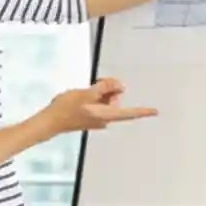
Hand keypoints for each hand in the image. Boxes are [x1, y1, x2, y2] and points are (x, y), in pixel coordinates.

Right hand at [36, 77, 157, 135]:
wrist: (50, 121)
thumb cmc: (66, 109)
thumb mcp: (87, 93)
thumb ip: (106, 88)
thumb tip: (121, 86)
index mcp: (106, 115)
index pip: (129, 113)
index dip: (143, 111)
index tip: (155, 112)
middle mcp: (104, 119)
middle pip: (116, 100)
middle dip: (109, 89)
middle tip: (96, 83)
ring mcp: (97, 118)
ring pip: (106, 100)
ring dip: (99, 92)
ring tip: (85, 91)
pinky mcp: (91, 116)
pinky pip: (98, 103)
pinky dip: (94, 96)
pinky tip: (82, 96)